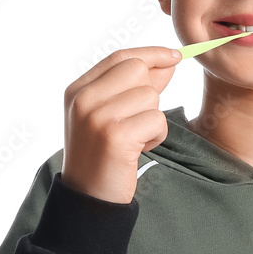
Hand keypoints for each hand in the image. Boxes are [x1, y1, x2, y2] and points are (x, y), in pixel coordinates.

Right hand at [60, 46, 181, 203]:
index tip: (175, 56)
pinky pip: (157, 119)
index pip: (120, 57)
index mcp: (78, 90)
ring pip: (150, 96)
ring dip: (153, 120)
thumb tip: (168, 62)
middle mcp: (83, 99)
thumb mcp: (110, 116)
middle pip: (137, 70)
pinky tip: (138, 150)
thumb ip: (135, 87)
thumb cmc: (103, 156)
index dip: (151, 54)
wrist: (88, 199)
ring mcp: (96, 116)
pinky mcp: (115, 135)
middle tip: (138, 120)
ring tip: (134, 140)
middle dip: (150, 93)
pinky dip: (156, 136)